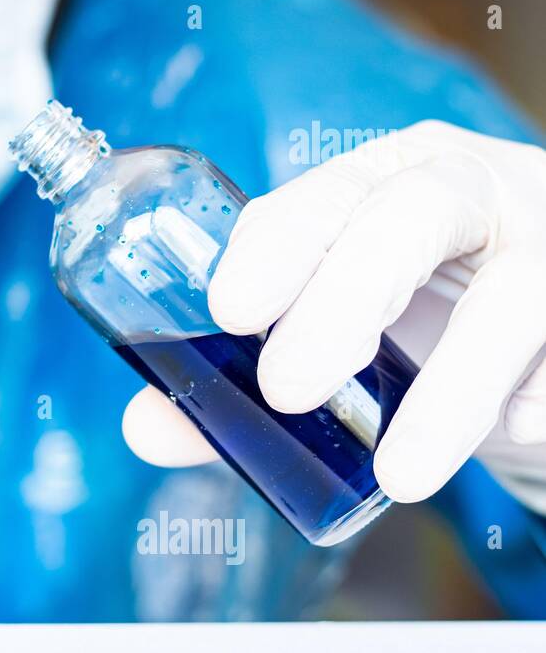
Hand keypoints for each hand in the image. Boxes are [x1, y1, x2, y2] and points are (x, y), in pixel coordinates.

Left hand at [122, 120, 545, 509]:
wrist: (543, 346)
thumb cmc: (424, 321)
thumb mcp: (336, 334)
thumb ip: (239, 380)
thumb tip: (146, 428)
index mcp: (384, 180)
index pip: (321, 195)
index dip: (275, 247)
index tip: (228, 312)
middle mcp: (470, 191)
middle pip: (410, 216)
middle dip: (342, 300)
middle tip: (286, 388)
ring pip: (513, 294)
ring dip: (454, 388)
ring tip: (400, 472)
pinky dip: (543, 397)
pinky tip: (517, 432)